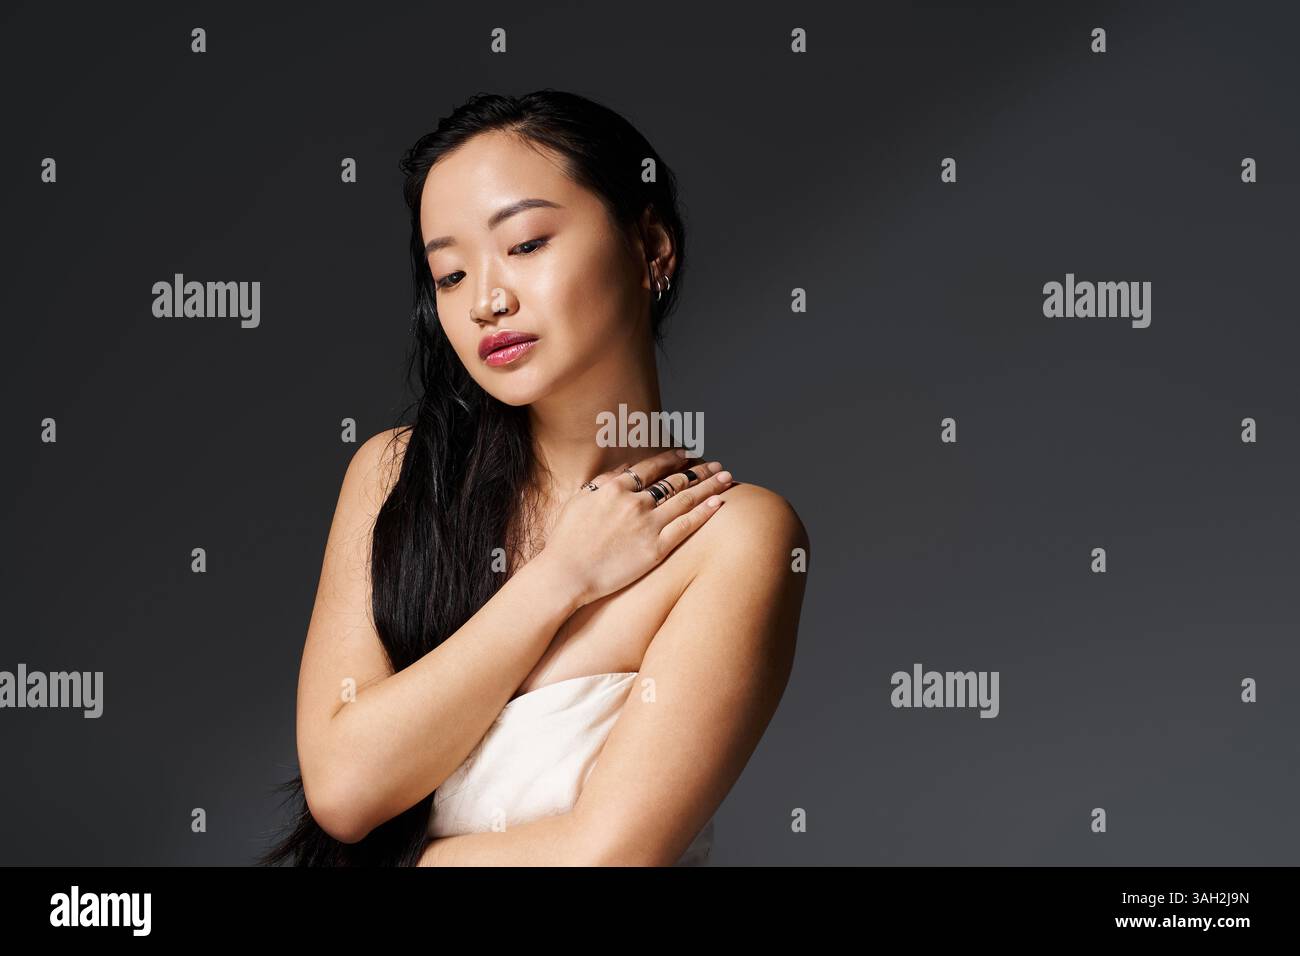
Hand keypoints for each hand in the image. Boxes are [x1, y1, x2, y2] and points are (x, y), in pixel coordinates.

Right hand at [538, 449, 732, 607]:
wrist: (565, 573)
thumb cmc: (566, 540)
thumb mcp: (579, 500)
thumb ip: (603, 481)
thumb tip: (623, 468)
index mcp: (616, 487)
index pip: (652, 467)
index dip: (673, 459)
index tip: (687, 455)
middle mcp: (635, 501)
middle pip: (675, 480)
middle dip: (699, 471)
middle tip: (717, 464)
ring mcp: (647, 525)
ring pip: (686, 499)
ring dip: (709, 486)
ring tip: (727, 477)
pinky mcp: (655, 549)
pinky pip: (686, 526)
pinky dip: (704, 512)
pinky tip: (719, 503)